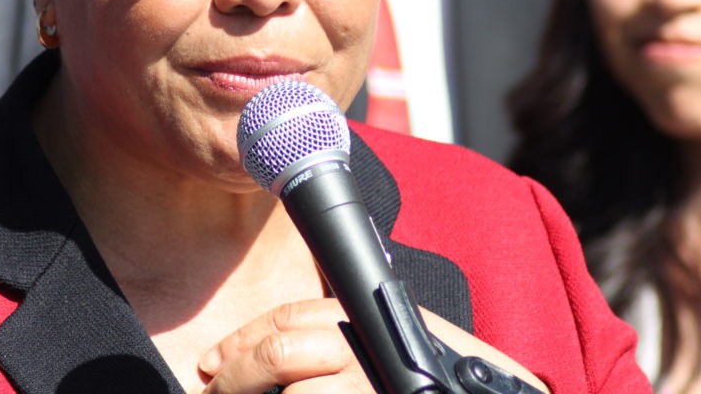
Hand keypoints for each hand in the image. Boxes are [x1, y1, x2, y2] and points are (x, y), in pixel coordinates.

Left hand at [197, 298, 550, 393]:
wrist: (489, 392)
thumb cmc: (436, 373)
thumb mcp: (387, 343)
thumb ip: (344, 339)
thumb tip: (268, 353)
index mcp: (367, 318)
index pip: (292, 315)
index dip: (242, 337)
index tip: (212, 359)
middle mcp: (368, 347)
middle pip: (280, 350)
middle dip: (234, 372)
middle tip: (211, 388)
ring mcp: (368, 381)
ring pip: (293, 391)